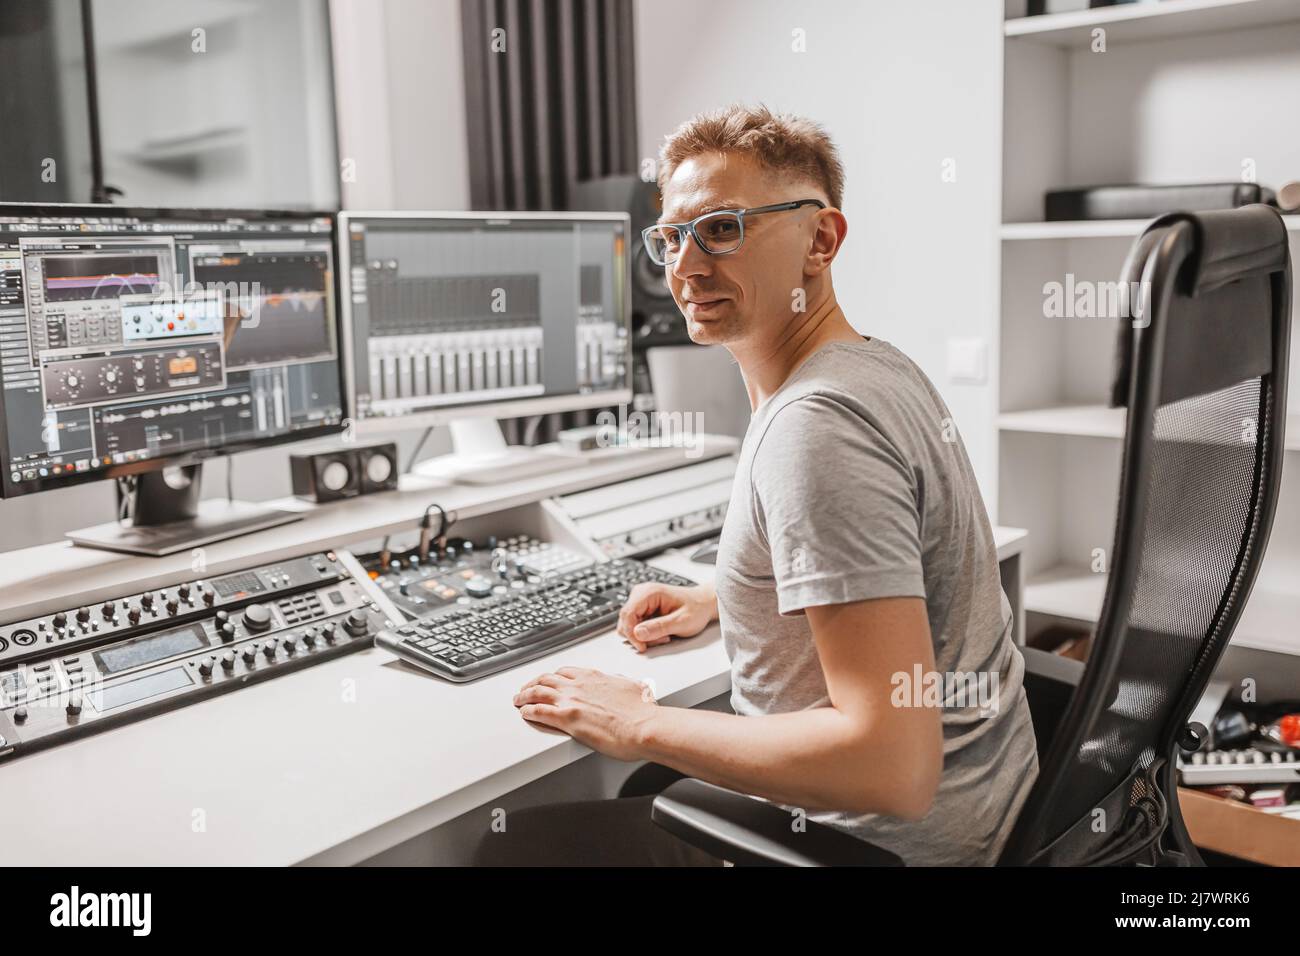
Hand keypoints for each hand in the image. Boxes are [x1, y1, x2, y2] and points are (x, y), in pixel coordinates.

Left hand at [513, 666, 657, 760]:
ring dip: (524, 695)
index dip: (551, 676)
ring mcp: (571, 701)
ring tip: (518, 700)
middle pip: (546, 679)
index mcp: (593, 676)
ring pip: (538, 692)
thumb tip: (623, 684)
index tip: (547, 680)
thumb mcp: (631, 687)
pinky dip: (528, 710)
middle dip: (533, 683)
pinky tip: (524, 713)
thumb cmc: (642, 712)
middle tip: (526, 689)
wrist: (645, 726)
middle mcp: (579, 685)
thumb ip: (620, 683)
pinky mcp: (568, 719)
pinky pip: (539, 712)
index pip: (564, 672)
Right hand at [617, 582, 715, 651]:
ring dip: (644, 636)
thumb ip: (659, 627)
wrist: (703, 604)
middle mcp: (641, 594)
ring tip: (663, 635)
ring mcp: (640, 602)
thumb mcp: (682, 621)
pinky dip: (646, 634)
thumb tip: (638, 633)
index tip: (641, 646)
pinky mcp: (642, 610)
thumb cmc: (696, 608)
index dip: (631, 633)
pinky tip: (661, 633)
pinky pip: (636, 627)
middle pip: (625, 621)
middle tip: (660, 639)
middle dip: (640, 636)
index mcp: (649, 592)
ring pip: (629, 626)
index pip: (627, 614)